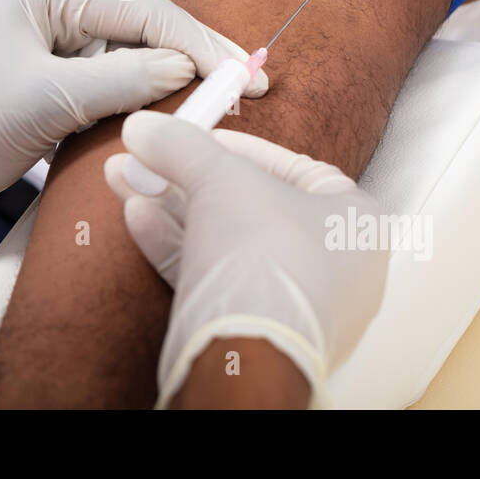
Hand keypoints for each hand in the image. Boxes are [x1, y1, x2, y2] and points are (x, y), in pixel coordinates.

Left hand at [0, 0, 265, 234]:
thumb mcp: (48, 102)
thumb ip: (125, 80)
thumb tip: (188, 67)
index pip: (138, 7)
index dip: (195, 40)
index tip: (241, 72)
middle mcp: (46, 3)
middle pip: (139, 24)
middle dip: (191, 54)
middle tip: (248, 82)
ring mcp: (46, 40)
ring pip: (128, 53)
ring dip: (168, 78)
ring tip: (220, 99)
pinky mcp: (46, 77)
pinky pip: (106, 79)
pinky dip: (139, 97)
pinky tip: (172, 111)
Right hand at [104, 111, 387, 406]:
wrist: (247, 353)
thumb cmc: (263, 255)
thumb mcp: (220, 178)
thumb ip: (182, 145)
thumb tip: (143, 125)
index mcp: (353, 221)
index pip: (292, 167)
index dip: (237, 147)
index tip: (194, 137)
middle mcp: (335, 266)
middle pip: (252, 206)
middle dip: (189, 179)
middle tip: (148, 158)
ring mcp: (298, 305)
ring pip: (228, 244)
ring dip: (173, 210)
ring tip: (125, 181)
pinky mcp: (261, 333)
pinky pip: (218, 280)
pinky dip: (178, 249)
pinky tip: (137, 218)